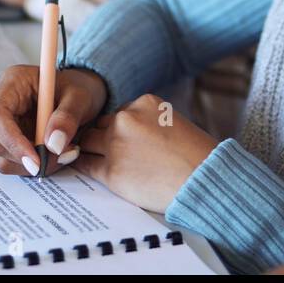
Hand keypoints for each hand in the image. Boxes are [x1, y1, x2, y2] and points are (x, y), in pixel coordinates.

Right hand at [0, 66, 109, 175]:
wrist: (78, 95)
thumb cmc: (76, 88)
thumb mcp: (80, 97)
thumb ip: (67, 117)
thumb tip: (53, 145)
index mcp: (12, 82)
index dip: (12, 141)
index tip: (36, 160)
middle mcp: (0, 103)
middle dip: (30, 157)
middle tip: (63, 155)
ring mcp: (0, 125)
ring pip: (4, 159)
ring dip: (35, 163)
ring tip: (63, 151)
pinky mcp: (7, 142)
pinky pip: (14, 164)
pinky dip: (36, 165)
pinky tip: (54, 153)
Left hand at [71, 94, 218, 213]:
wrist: (205, 180)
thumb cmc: (197, 156)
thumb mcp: (173, 123)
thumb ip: (149, 123)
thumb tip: (133, 136)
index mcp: (145, 103)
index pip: (121, 113)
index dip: (119, 128)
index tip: (120, 139)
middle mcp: (127, 119)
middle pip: (100, 124)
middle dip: (100, 137)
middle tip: (97, 148)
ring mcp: (117, 144)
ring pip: (88, 141)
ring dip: (88, 148)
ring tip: (84, 155)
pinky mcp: (111, 171)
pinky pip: (86, 164)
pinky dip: (81, 165)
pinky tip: (79, 167)